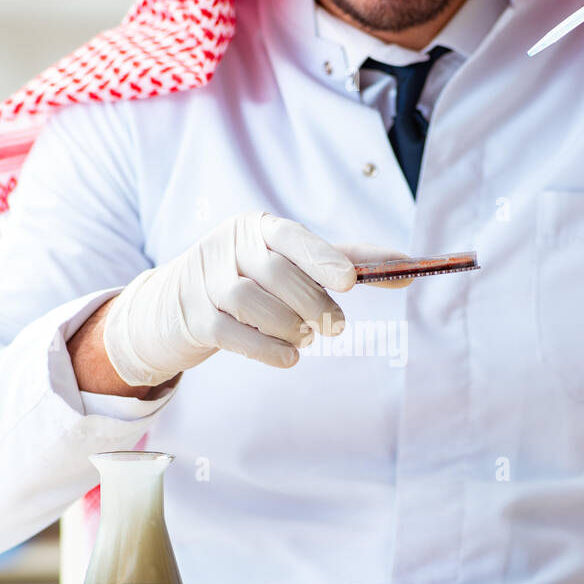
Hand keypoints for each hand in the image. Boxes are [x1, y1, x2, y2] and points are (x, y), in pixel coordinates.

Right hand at [101, 211, 408, 386]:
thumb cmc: (250, 280)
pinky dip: (268, 350)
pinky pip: (233, 335)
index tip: (351, 282)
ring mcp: (205, 282)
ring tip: (305, 337)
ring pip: (253, 303)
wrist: (174, 307)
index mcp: (255, 226)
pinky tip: (290, 357)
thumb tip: (409, 269)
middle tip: (335, 326)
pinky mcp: (194, 319)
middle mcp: (226, 246)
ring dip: (290, 327)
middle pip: (276, 273)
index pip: (292, 237)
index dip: (322, 259)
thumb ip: (346, 263)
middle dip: (313, 304)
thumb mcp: (289, 263)